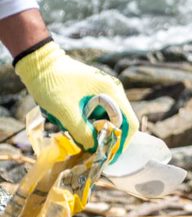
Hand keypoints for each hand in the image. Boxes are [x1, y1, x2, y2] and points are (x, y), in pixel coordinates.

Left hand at [14, 41, 138, 157]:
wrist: (37, 61)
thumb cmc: (51, 82)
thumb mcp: (65, 111)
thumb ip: (82, 132)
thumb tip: (94, 149)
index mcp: (112, 92)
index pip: (130, 123)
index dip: (122, 142)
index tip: (109, 155)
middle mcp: (113, 91)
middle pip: (120, 122)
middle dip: (107, 138)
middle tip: (92, 150)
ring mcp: (103, 91)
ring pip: (107, 118)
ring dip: (96, 130)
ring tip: (79, 138)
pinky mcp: (93, 92)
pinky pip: (97, 112)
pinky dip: (89, 122)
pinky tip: (74, 126)